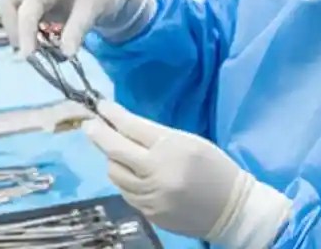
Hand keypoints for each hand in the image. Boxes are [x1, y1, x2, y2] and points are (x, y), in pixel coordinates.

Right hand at [0, 0, 154, 55]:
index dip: (25, 30)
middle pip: (8, 1)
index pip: (30, 4)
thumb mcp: (95, 11)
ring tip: (39, 49)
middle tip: (31, 52)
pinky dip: (28, 33)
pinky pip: (21, 18)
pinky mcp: (36, 4)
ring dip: (18, 31)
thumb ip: (78, 30)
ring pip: (11, 9)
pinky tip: (44, 45)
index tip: (29, 56)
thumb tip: (65, 55)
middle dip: (14, 27)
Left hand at [85, 102, 289, 246]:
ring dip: (112, 160)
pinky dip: (124, 180)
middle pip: (115, 150)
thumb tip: (124, 127)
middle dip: (98, 134)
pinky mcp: (149, 213)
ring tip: (116, 152)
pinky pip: (125, 192)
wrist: (231, 209)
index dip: (112, 114)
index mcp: (172, 148)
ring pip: (115, 173)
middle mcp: (157, 172)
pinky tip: (130, 174)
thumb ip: (157, 136)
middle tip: (89, 125)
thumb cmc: (214, 168)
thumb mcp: (191, 142)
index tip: (101, 106)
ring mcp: (151, 195)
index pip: (132, 127)